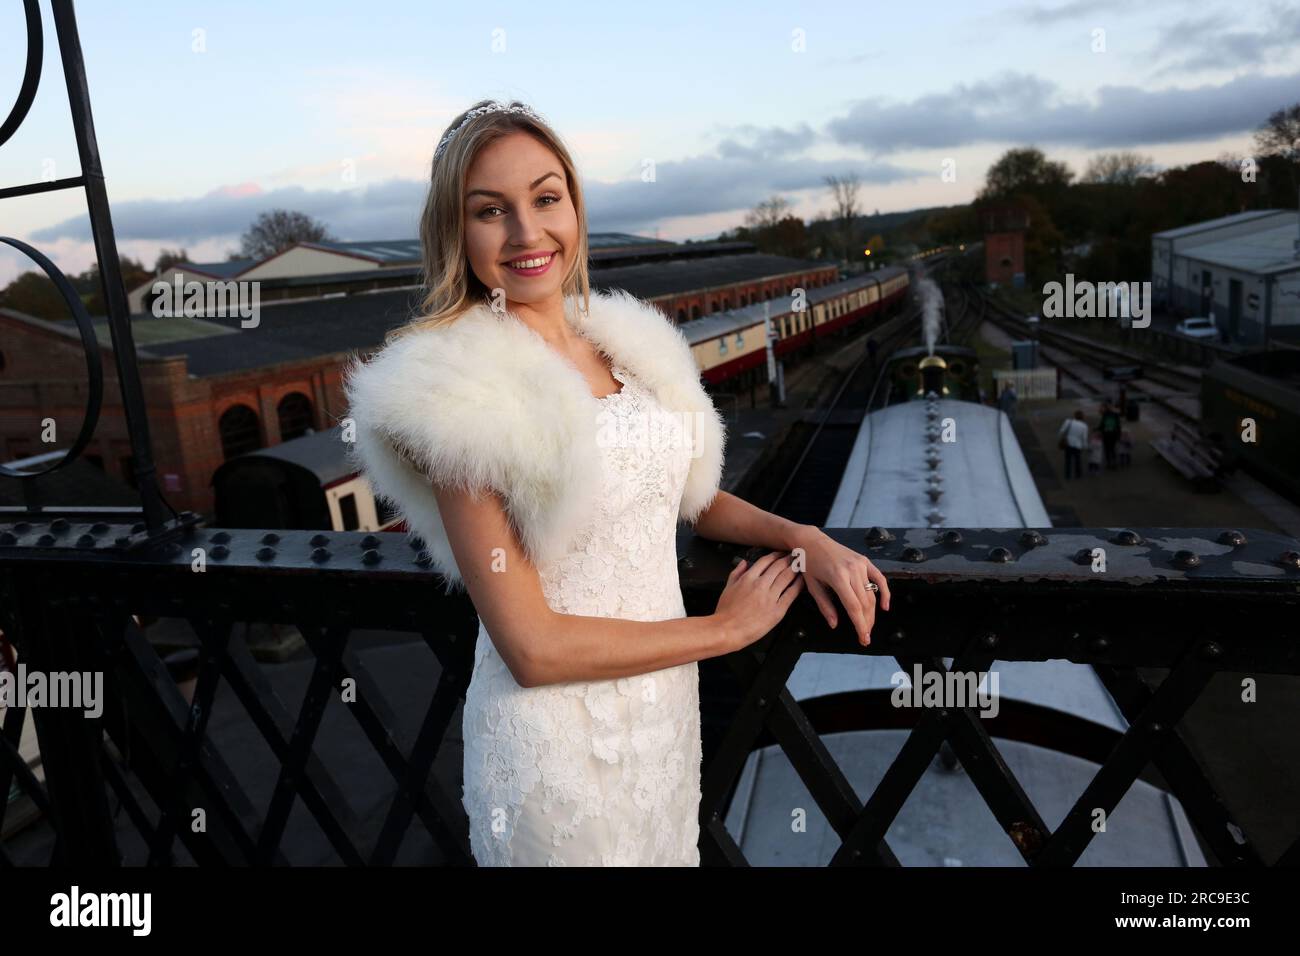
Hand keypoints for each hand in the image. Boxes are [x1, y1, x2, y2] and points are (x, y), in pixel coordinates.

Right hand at [713, 551, 804, 651]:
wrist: (728, 630)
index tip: (781, 553)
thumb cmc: (726, 612)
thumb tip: (744, 563)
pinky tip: (802, 581)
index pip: (765, 561)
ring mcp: (770, 597)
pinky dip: (798, 585)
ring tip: (800, 564)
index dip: (775, 555)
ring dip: (795, 568)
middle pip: (779, 566)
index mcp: (748, 579)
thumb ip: (736, 573)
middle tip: (795, 555)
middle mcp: (760, 585)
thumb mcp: (727, 588)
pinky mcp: (777, 610)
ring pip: (787, 577)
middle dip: (788, 558)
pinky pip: (791, 594)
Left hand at [789, 528, 890, 645]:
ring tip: (868, 625)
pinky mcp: (864, 561)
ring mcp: (860, 564)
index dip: (860, 625)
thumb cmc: (809, 564)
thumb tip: (835, 625)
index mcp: (837, 577)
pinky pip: (879, 578)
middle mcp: (852, 570)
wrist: (812, 541)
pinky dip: (884, 593)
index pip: (854, 607)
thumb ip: (825, 606)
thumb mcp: (813, 586)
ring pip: (872, 594)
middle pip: (865, 603)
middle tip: (865, 636)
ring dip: (872, 613)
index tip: (864, 638)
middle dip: (867, 622)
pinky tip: (885, 606)